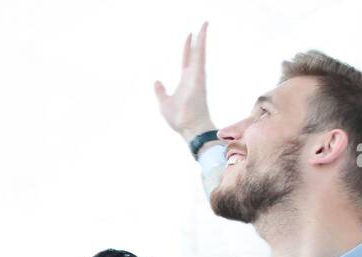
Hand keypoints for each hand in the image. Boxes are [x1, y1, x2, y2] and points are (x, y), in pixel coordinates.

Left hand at [153, 23, 215, 140]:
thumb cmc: (179, 118)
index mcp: (185, 80)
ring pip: (200, 52)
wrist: (189, 128)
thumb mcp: (164, 102)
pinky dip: (201, 45)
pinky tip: (201, 34)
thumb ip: (160, 91)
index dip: (187, 48)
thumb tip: (156, 81)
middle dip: (198, 39)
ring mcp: (197, 75)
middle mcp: (193, 76)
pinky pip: (200, 57)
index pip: (186, 59)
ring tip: (204, 23)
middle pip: (196, 52)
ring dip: (202, 37)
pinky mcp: (199, 77)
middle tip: (203, 24)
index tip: (189, 36)